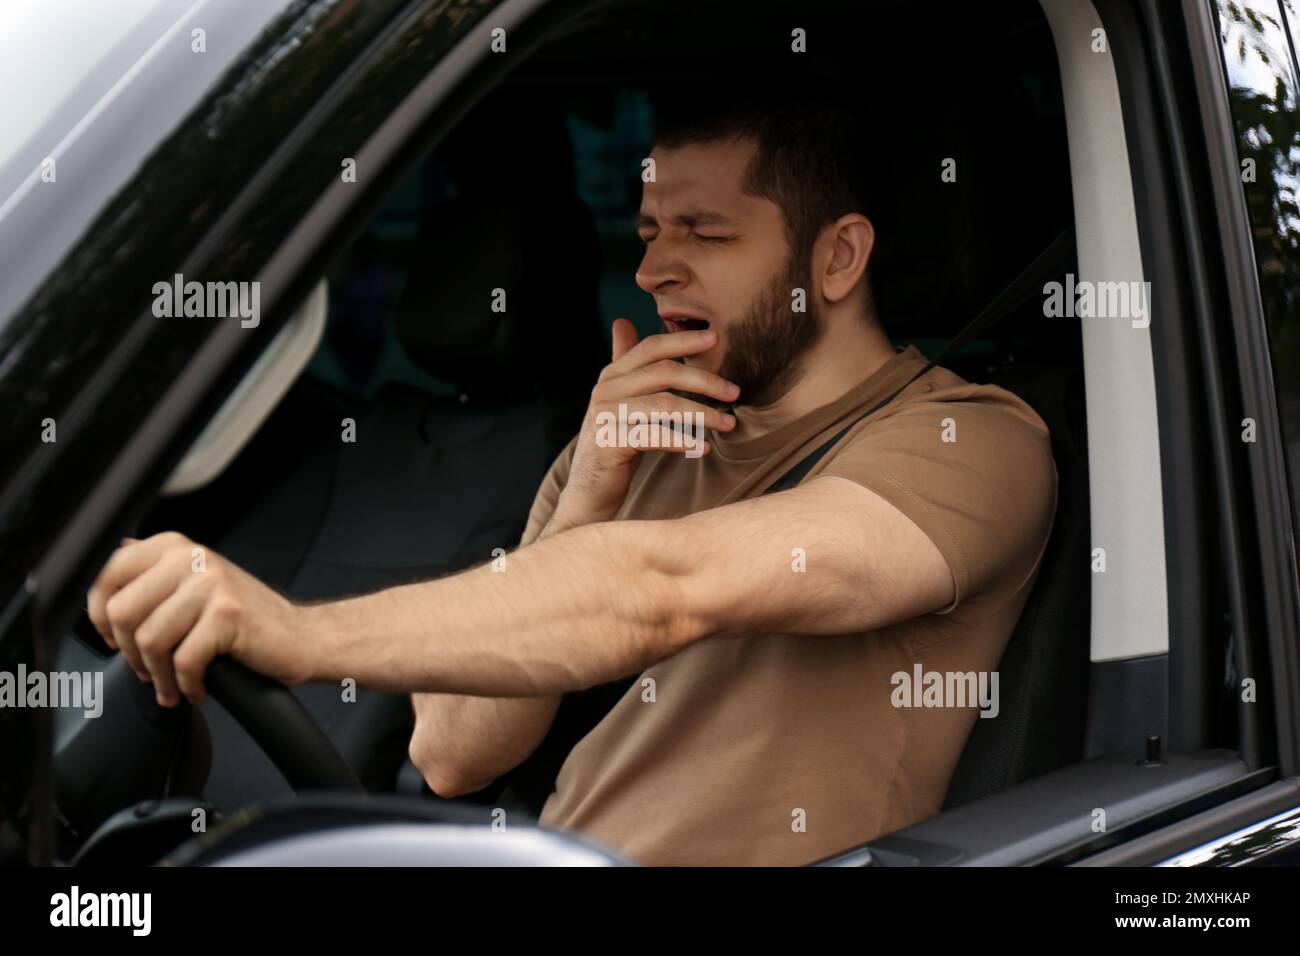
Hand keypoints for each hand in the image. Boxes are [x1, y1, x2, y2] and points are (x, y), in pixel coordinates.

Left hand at [86, 532, 311, 706]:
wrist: (300, 637)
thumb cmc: (247, 619)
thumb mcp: (197, 584)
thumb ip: (156, 570)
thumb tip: (115, 553)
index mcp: (177, 547)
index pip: (110, 573)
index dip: (100, 614)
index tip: (115, 638)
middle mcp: (192, 558)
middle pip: (123, 612)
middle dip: (130, 653)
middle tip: (148, 670)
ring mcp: (212, 584)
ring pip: (151, 640)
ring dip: (158, 676)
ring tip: (172, 685)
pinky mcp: (228, 615)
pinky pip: (184, 660)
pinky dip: (185, 684)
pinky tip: (196, 688)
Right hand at [551, 318, 739, 528]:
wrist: (588, 491)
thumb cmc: (614, 443)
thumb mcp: (620, 401)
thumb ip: (627, 366)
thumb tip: (623, 321)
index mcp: (612, 376)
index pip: (651, 348)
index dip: (683, 340)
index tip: (716, 338)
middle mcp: (606, 390)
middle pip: (663, 373)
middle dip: (704, 380)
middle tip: (734, 392)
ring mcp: (605, 416)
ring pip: (664, 405)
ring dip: (702, 414)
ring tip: (729, 424)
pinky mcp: (609, 443)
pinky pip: (654, 436)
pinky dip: (683, 441)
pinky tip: (704, 448)